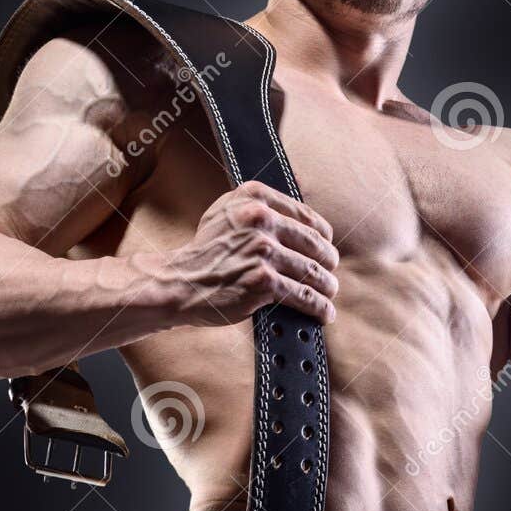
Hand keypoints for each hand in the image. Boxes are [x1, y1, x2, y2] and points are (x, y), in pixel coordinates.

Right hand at [165, 181, 339, 326]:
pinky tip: (324, 313)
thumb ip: (258, 206)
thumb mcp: (226, 212)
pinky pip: (303, 295)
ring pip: (313, 270)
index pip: (306, 216)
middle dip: (328, 261)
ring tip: (329, 293)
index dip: (323, 234)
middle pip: (315, 243)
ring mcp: (263, 251)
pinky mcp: (264, 281)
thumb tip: (300, 211)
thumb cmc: (205, 250)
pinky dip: (319, 306)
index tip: (327, 245)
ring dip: (327, 286)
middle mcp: (260, 219)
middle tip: (330, 271)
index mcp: (254, 197)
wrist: (179, 281)